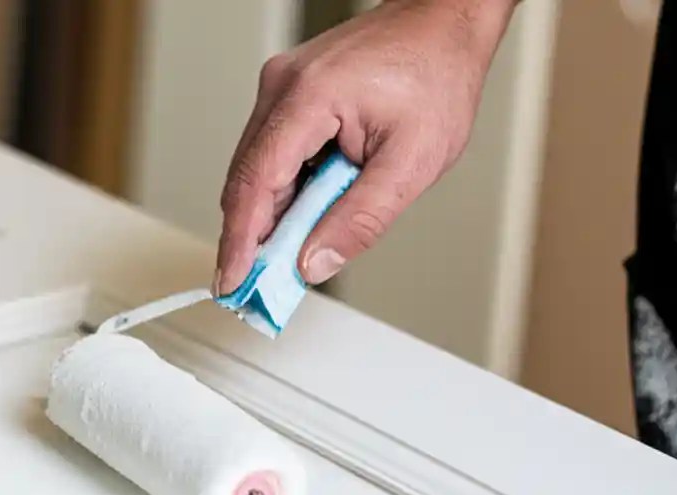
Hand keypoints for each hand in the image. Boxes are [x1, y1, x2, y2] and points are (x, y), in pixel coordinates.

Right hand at [215, 0, 516, 293]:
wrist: (443, 23)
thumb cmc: (436, 74)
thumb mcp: (413, 162)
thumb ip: (361, 218)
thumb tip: (315, 262)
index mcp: (309, 98)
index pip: (256, 182)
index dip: (240, 240)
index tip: (232, 280)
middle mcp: (283, 87)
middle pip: (247, 179)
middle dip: (251, 237)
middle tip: (257, 286)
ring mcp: (282, 87)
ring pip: (257, 168)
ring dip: (271, 215)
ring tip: (288, 256)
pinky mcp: (290, 94)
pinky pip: (273, 152)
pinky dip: (284, 189)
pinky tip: (303, 214)